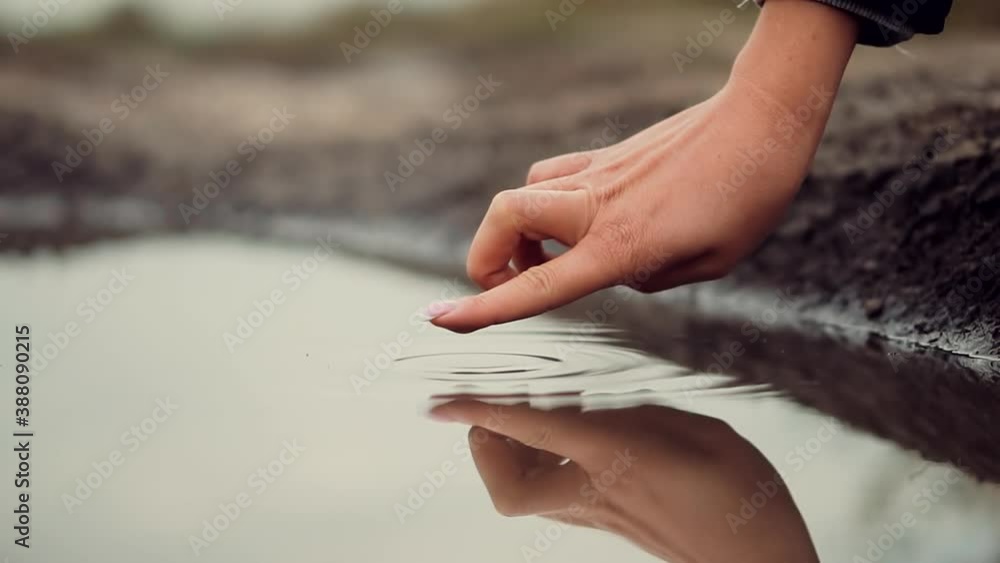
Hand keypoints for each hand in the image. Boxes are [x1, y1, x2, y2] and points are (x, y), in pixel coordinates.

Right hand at [429, 0, 856, 332]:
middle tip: (511, 283)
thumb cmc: (748, 197)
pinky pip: (554, 178)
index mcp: (622, 247)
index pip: (537, 287)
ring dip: (518, 234)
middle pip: (503, 219)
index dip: (483, 309)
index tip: (440, 319)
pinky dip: (547, 205)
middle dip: (486, 258)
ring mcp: (597, 176)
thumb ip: (650, 276)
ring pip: (522, 196)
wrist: (763, 122)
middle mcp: (597, 209)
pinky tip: (579, 219)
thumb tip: (621, 268)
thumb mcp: (708, 264)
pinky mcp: (606, 156)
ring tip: (549, 257)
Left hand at [431, 401, 819, 562]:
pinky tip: (562, 442)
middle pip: (508, 487)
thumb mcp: (701, 432)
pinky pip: (550, 497)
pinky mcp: (606, 525)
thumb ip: (642, 414)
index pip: (532, 431)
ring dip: (507, 457)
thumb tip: (596, 407)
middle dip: (484, 448)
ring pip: (522, 495)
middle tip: (487, 412)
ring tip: (522, 420)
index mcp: (619, 457)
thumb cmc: (744, 501)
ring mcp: (598, 516)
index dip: (482, 412)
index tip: (444, 401)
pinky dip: (537, 466)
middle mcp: (597, 492)